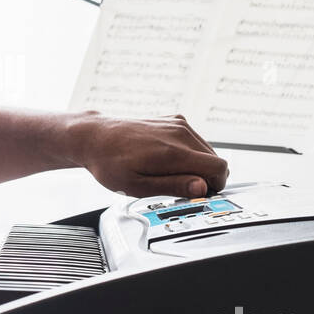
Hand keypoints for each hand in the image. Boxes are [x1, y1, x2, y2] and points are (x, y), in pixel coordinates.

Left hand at [72, 111, 228, 198]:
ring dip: (197, 165)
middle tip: (178, 186)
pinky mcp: (175, 119)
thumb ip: (174, 186)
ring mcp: (178, 123)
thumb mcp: (139, 186)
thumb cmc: (110, 164)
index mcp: (173, 151)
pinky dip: (189, 153)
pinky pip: (195, 140)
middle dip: (205, 177)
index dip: (215, 186)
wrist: (95, 137)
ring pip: (207, 150)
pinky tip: (167, 159)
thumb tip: (202, 188)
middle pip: (215, 159)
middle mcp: (179, 133)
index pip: (219, 168)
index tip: (198, 194)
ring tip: (169, 172)